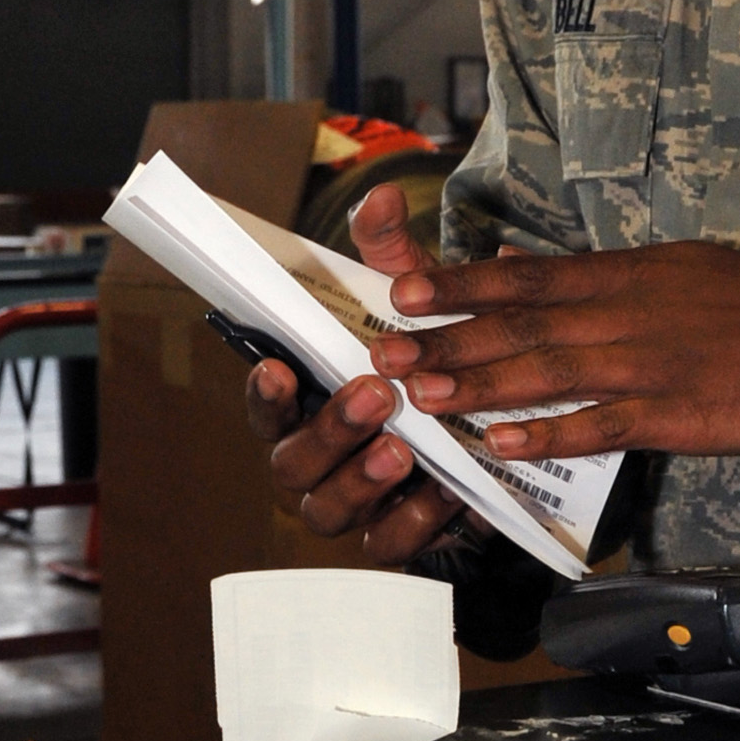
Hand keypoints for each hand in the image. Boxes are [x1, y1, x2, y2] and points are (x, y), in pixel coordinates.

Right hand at [243, 179, 464, 564]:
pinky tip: (448, 492)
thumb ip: (392, 255)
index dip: (264, 393)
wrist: (475, 438)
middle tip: (373, 394)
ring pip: (330, 509)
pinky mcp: (389, 541)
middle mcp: (312, 462)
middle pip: (292, 461)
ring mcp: (348, 507)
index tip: (279, 369)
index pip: (266, 406)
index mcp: (303, 408)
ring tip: (401, 448)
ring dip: (362, 480)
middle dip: (330, 429)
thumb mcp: (413, 308)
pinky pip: (390, 545)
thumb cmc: (422, 367)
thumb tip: (384, 195)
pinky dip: (415, 521)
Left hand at [349, 183, 739, 463]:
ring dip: (484, 385)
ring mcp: (648, 363)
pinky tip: (503, 444)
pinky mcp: (674, 412)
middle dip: (452, 339)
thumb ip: (594, 274)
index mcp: (624, 276)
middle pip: (524, 326)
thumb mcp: (671, 267)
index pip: (528, 278)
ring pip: (551, 373)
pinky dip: (551, 434)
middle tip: (389, 353)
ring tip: (428, 396)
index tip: (405, 292)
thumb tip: (519, 268)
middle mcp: (625, 314)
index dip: (463, 285)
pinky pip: (602, 425)